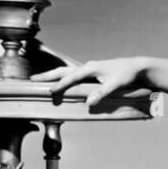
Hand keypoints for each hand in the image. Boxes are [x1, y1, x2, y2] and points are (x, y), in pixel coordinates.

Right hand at [30, 56, 147, 106]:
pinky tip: (56, 82)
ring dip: (52, 75)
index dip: (60, 84)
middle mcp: (87, 66)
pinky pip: (72, 74)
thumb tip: (89, 102)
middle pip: (63, 70)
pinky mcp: (90, 72)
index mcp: (91, 68)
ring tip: (38, 80)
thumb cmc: (126, 75)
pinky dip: (61, 77)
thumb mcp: (116, 85)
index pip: (71, 77)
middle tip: (32, 79)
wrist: (135, 67)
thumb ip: (102, 93)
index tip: (50, 91)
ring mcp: (88, 68)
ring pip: (66, 71)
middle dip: (47, 75)